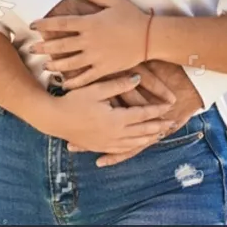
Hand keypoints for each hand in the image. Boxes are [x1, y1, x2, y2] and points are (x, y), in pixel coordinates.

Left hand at [29, 0, 149, 87]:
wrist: (149, 37)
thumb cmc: (133, 16)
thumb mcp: (114, 1)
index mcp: (90, 23)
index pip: (61, 23)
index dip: (45, 24)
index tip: (33, 26)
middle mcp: (89, 40)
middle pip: (60, 45)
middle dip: (44, 47)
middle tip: (31, 49)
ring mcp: (95, 56)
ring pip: (69, 62)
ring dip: (55, 64)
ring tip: (45, 66)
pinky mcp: (104, 69)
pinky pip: (85, 77)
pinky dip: (73, 81)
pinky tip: (64, 84)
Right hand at [68, 60, 204, 166]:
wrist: (53, 119)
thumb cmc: (73, 100)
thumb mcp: (96, 89)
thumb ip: (118, 84)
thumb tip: (138, 77)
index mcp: (115, 119)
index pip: (142, 115)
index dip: (157, 111)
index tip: (169, 107)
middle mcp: (114, 134)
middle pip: (142, 131)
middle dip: (158, 127)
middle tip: (172, 124)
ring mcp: (106, 143)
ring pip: (133, 143)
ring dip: (148, 139)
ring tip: (159, 135)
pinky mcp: (98, 147)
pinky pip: (120, 150)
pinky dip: (132, 147)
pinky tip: (137, 145)